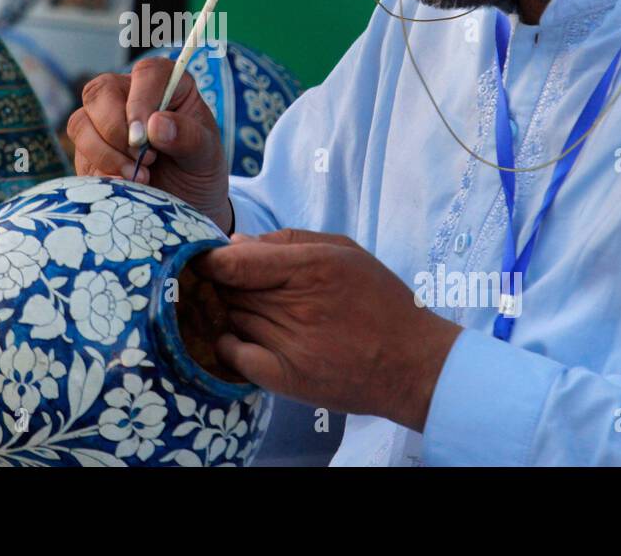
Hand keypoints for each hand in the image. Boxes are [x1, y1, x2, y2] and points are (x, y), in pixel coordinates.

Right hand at [67, 57, 232, 233]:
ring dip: (106, 153)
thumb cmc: (198, 170)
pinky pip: (80, 153)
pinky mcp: (88, 150)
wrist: (184, 205)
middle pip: (101, 91)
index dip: (141, 102)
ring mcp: (103, 121)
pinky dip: (101, 171)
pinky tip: (126, 185)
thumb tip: (156, 124)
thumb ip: (188, 136)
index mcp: (166, 84)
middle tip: (146, 160)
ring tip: (140, 177)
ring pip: (81, 121)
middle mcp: (129, 95)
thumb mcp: (206, 155)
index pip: (146, 74)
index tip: (144, 137)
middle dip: (117, 130)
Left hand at [196, 228, 462, 431]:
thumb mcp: (344, 251)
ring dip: (229, 310)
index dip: (212, 259)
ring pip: (232, 317)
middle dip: (223, 283)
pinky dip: (228, 343)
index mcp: (312, 267)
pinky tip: (240, 336)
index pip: (235, 261)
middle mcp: (298, 305)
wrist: (412, 364)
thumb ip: (287, 242)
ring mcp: (290, 345)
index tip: (207, 258)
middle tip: (232, 283)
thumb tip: (236, 243)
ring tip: (248, 308)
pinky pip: (234, 356)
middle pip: (229, 289)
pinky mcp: (287, 379)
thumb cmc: (380, 301)